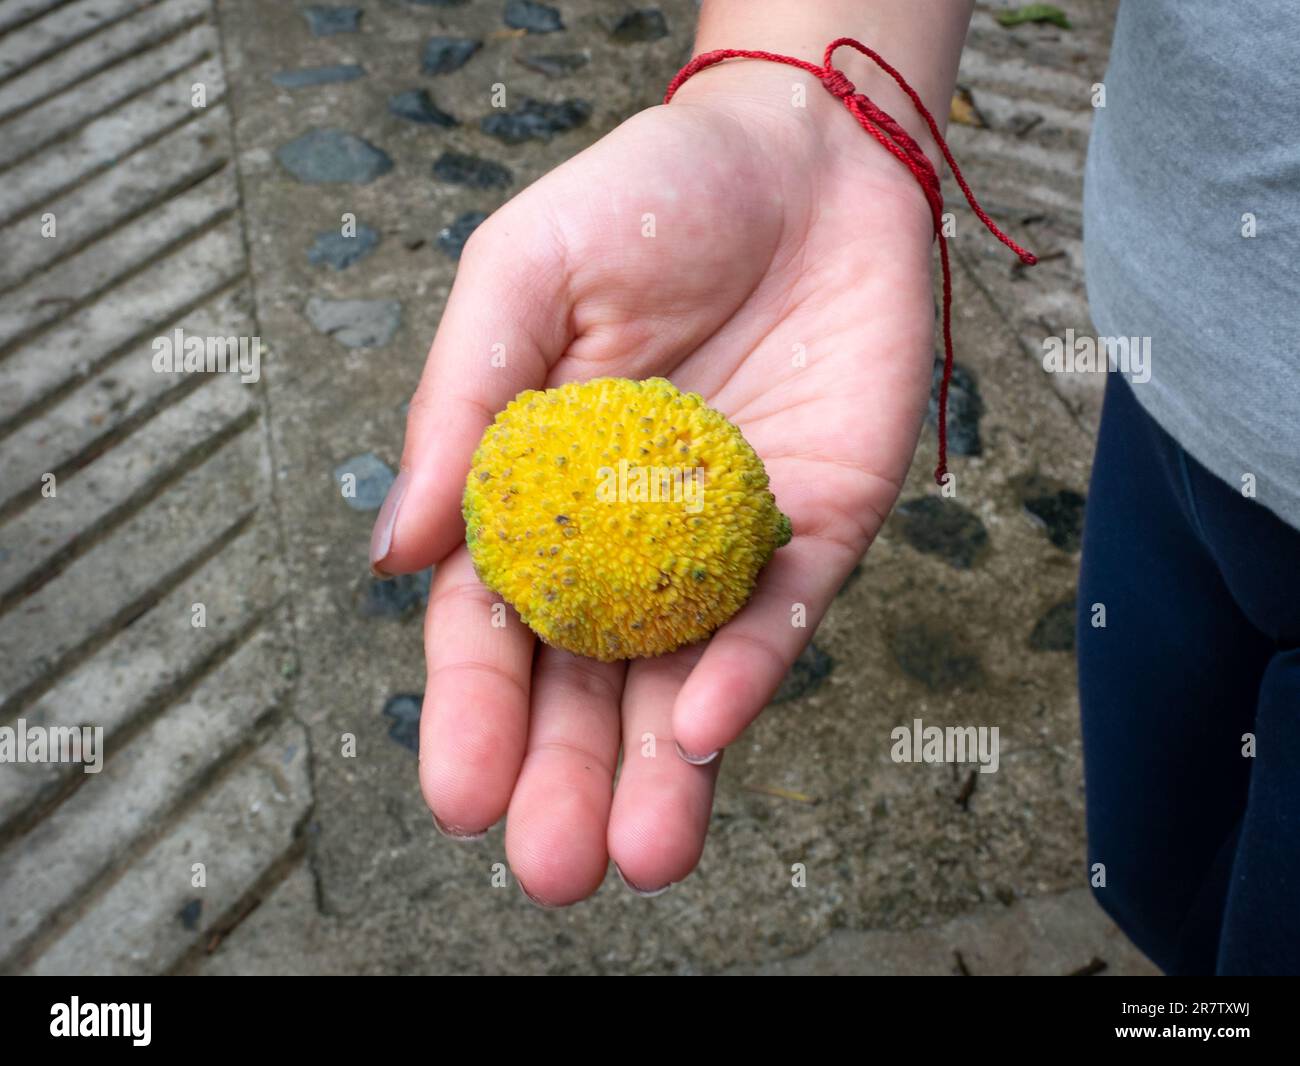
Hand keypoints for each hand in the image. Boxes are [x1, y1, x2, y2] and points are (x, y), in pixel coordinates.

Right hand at [371, 65, 937, 903]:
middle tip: (553, 867)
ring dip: (667, 768)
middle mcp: (628, 535)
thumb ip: (459, 407)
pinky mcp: (819, 525)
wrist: (804, 155)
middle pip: (590, 678)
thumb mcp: (522, 276)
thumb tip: (394, 552)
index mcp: (539, 491)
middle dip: (570, 775)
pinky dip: (748, 666)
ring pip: (688, 677)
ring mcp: (724, 540)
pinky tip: (708, 721)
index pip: (495, 622)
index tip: (459, 792)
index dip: (474, 709)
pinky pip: (781, 612)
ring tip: (641, 854)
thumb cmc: (647, 199)